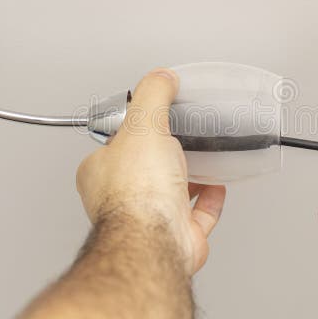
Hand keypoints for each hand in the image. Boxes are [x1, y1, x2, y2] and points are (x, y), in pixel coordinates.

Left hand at [76, 68, 225, 274]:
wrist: (156, 241)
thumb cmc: (137, 194)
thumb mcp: (143, 124)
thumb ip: (152, 94)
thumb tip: (162, 77)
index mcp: (100, 171)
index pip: (116, 141)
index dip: (135, 126)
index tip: (154, 114)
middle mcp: (120, 198)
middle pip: (145, 167)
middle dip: (165, 153)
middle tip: (182, 136)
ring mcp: (148, 219)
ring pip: (169, 192)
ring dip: (188, 176)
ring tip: (203, 156)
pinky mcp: (176, 236)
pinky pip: (196, 215)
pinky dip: (209, 200)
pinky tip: (217, 185)